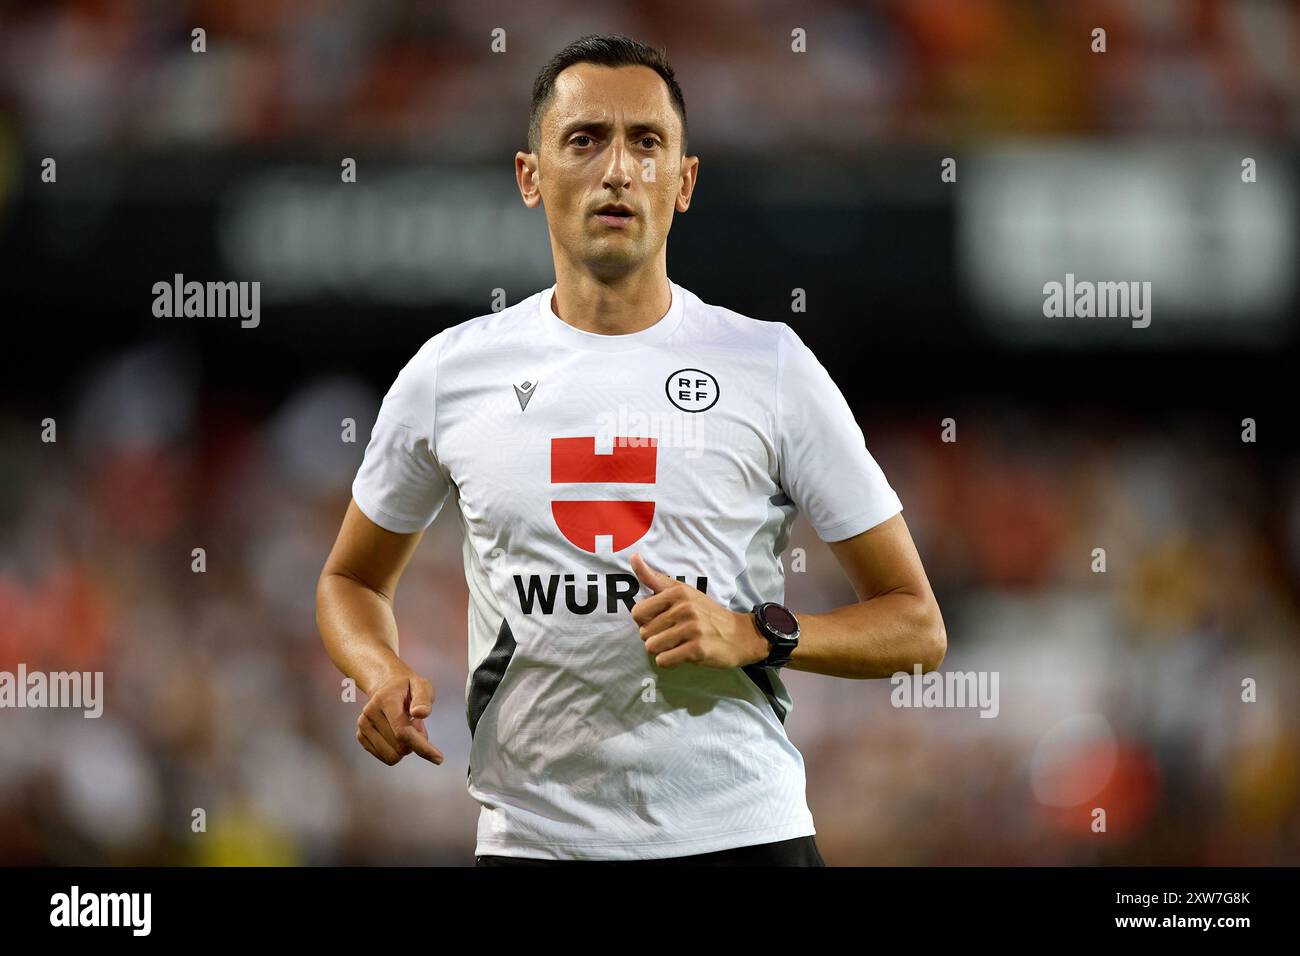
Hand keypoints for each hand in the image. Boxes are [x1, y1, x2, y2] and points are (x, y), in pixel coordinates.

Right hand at [357, 671, 444, 765]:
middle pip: (399, 747)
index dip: (421, 747)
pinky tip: (396, 732)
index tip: (438, 758)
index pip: (403, 732)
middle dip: (416, 742)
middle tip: (417, 725)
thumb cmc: (407, 687)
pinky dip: (395, 749)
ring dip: (405, 747)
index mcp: (386, 700)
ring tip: (406, 727)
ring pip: (391, 756)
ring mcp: (363, 725)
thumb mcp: (422, 685)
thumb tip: (421, 713)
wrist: (385, 684)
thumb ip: (424, 698)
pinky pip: (384, 757)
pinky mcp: (361, 736)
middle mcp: (370, 713)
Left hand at [629, 552, 769, 668]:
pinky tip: (682, 654)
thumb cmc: (706, 613)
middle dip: (655, 637)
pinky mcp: (697, 649)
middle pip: (644, 633)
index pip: (637, 612)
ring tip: (678, 644)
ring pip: (651, 647)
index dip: (645, 621)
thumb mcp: (682, 591)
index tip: (661, 621)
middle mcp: (684, 608)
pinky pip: (664, 660)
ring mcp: (691, 629)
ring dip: (661, 650)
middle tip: (674, 634)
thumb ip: (654, 578)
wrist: (739, 635)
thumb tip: (633, 556)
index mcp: (677, 592)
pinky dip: (669, 661)